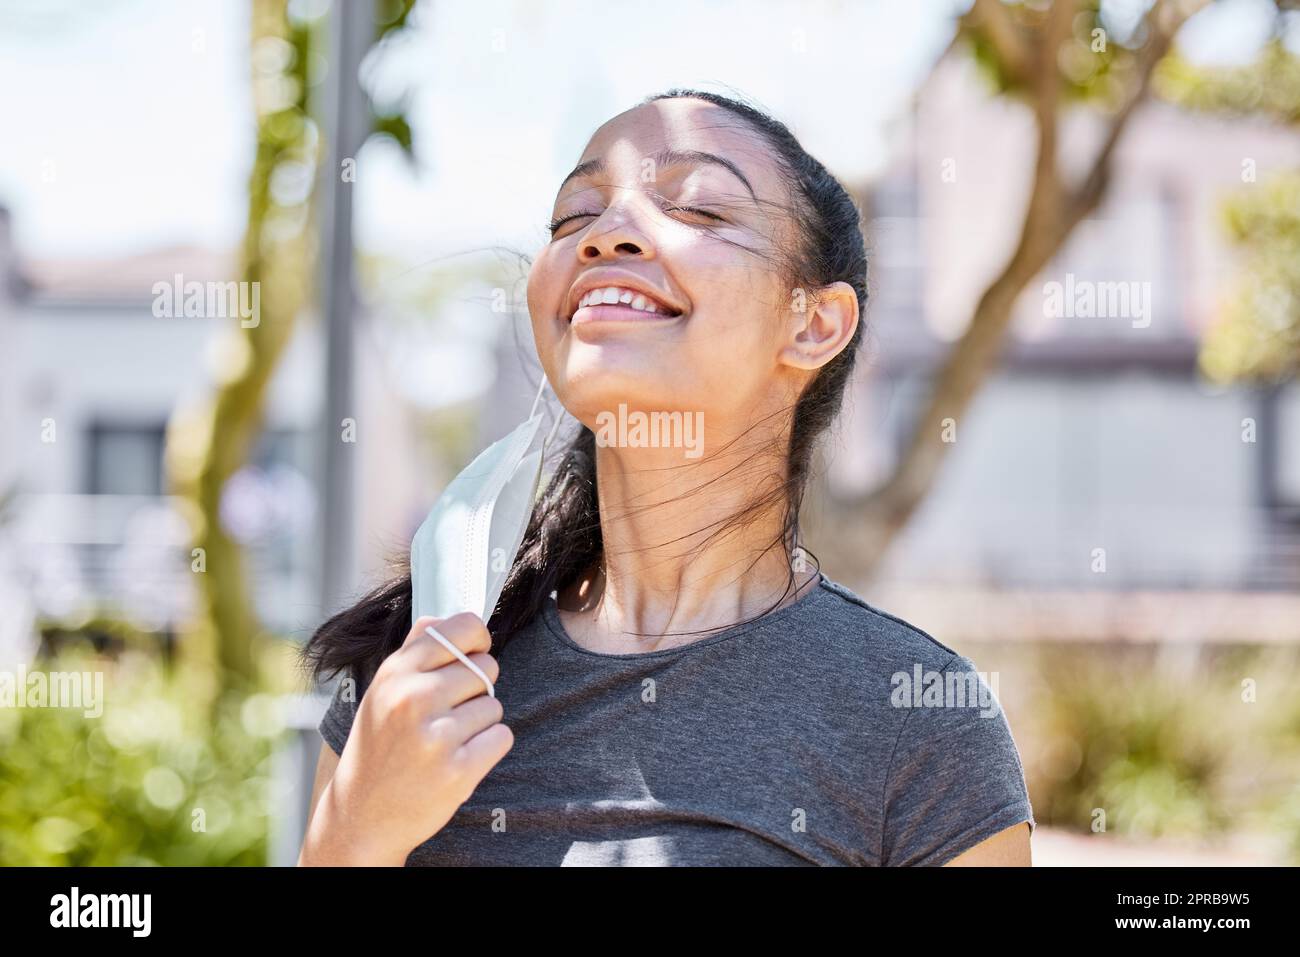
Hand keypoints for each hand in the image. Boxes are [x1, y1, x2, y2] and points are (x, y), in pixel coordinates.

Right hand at [311, 612, 512, 864]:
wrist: (362, 815)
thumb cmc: (379, 745)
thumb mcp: (382, 691)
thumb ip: (414, 651)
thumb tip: (445, 617)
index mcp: (396, 673)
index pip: (464, 628)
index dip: (478, 639)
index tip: (475, 654)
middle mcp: (414, 699)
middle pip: (486, 668)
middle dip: (476, 689)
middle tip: (447, 714)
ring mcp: (436, 736)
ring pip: (494, 705)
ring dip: (479, 723)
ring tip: (445, 741)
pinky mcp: (458, 771)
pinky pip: (502, 736)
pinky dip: (488, 748)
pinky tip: (459, 759)